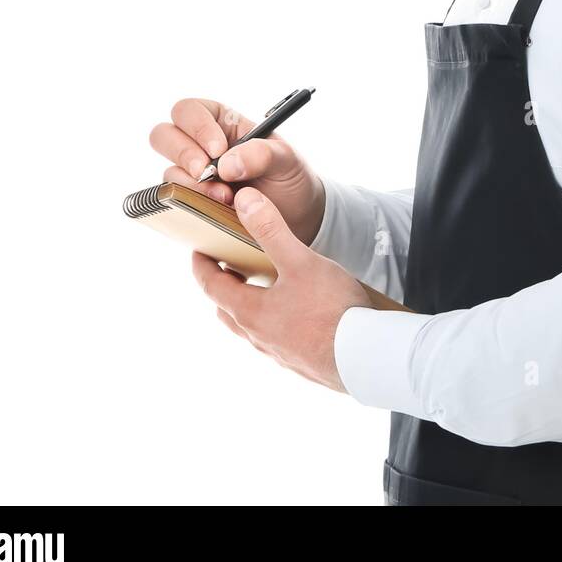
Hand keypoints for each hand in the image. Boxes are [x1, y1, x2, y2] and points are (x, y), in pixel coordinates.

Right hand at [149, 96, 326, 246]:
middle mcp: (200, 146)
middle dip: (183, 154)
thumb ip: (262, 154)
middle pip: (164, 135)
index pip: (190, 110)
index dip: (197, 127)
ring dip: (193, 186)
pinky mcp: (192, 203)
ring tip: (226, 198)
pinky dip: (192, 205)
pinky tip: (216, 210)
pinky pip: (175, 202)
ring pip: (169, 172)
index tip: (218, 150)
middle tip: (208, 173)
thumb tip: (225, 165)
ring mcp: (193, 176)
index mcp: (222, 122)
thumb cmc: (289, 178)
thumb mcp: (287, 160)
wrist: (296, 217)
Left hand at [193, 187, 370, 390]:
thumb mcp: (300, 261)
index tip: (198, 250)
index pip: (212, 286)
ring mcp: (278, 352)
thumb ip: (271, 231)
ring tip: (263, 286)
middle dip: (224, 286)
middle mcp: (258, 336)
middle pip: (227, 309)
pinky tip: (295, 312)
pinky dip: (273, 321)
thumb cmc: (330, 309)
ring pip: (251, 327)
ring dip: (249, 305)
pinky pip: (275, 339)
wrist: (364, 357)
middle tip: (228, 265)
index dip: (201, 266)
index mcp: (250, 312)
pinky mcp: (299, 361)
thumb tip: (244, 201)